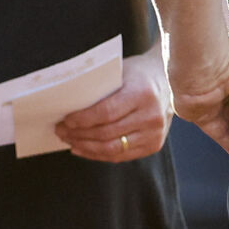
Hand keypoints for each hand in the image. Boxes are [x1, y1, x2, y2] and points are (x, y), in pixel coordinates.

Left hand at [56, 47, 171, 162]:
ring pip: (113, 148)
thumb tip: (66, 103)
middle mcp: (151, 116)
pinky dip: (99, 154)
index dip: (83, 119)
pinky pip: (122, 156)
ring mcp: (155, 134)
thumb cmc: (136, 74)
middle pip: (108, 133)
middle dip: (80, 134)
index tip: (65, 120)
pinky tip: (82, 149)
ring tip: (69, 140)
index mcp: (142, 94)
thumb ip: (99, 88)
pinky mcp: (154, 145)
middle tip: (60, 130)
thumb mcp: (119, 72)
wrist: (167, 81)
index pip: (107, 112)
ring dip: (86, 147)